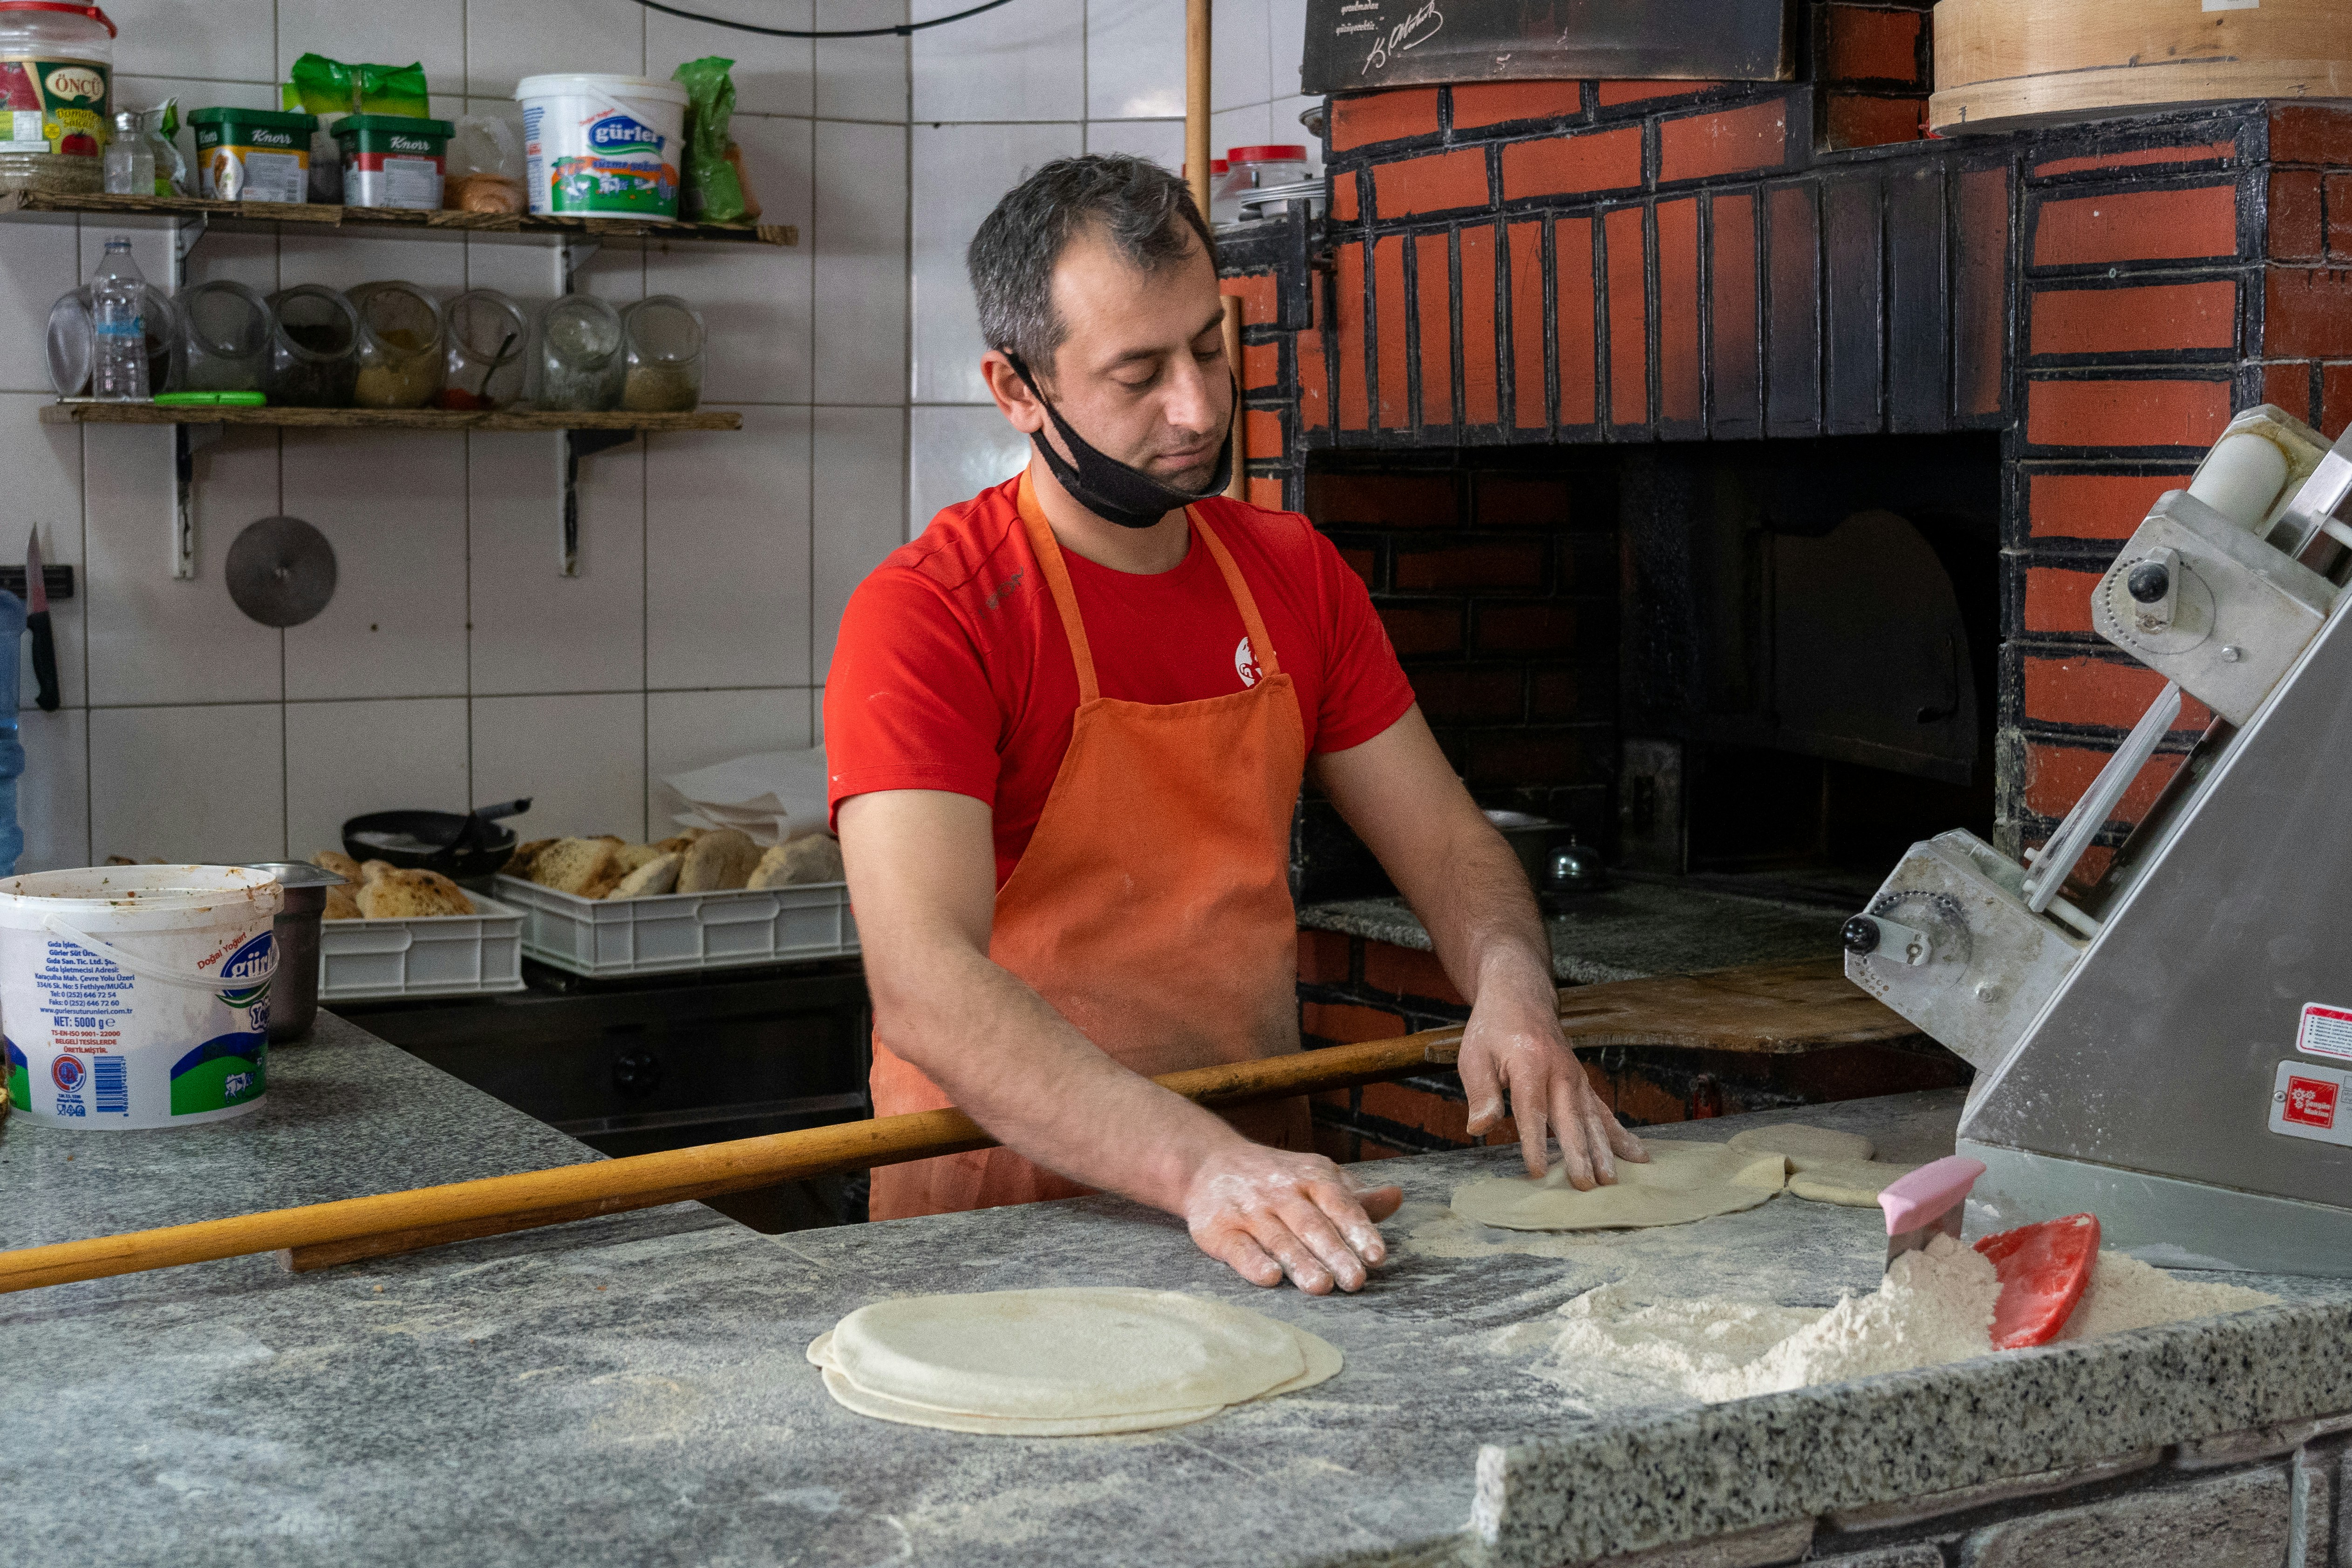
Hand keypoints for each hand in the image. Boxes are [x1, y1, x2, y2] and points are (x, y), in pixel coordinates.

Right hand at [1181, 1142, 1403, 1294]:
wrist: (1207, 1163)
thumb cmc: (1276, 1178)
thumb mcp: (1316, 1176)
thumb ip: (1355, 1196)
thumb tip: (1395, 1197)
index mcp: (1310, 1178)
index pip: (1339, 1203)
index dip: (1359, 1229)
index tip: (1377, 1255)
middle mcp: (1280, 1192)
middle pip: (1311, 1224)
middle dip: (1335, 1252)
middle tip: (1356, 1280)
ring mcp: (1249, 1210)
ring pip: (1278, 1238)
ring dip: (1300, 1262)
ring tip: (1321, 1286)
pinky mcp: (1218, 1229)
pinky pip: (1238, 1247)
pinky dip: (1253, 1262)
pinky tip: (1270, 1277)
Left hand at [1459, 985, 1647, 1187]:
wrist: (1521, 996)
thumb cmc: (1494, 1029)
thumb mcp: (1474, 1055)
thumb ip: (1481, 1092)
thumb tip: (1479, 1127)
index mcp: (1529, 1064)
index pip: (1532, 1110)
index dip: (1535, 1142)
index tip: (1538, 1171)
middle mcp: (1560, 1072)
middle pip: (1571, 1118)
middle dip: (1580, 1154)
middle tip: (1586, 1185)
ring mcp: (1576, 1078)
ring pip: (1593, 1118)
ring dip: (1605, 1150)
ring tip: (1613, 1179)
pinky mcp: (1583, 1084)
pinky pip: (1603, 1111)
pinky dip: (1619, 1134)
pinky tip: (1637, 1154)